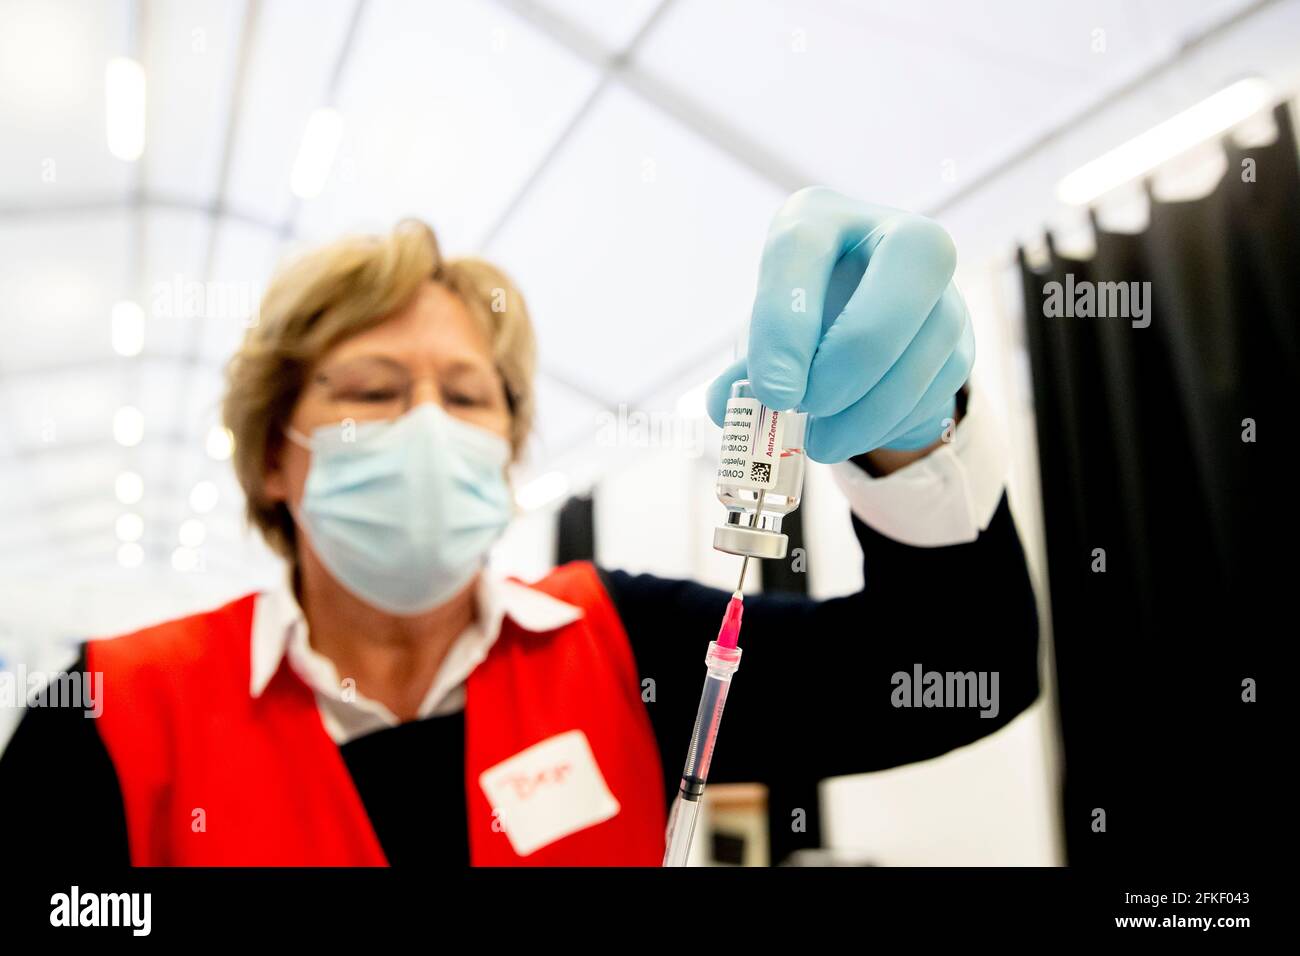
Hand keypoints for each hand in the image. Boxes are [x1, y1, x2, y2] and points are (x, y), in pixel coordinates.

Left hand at [707, 187, 973, 462]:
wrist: (860, 329)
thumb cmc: (803, 321)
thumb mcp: (768, 332)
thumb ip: (746, 369)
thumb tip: (728, 406)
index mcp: (821, 217)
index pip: (802, 246)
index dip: (784, 324)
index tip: (771, 392)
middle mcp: (894, 232)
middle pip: (899, 279)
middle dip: (847, 361)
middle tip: (804, 408)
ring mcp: (940, 285)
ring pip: (925, 345)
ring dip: (868, 410)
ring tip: (820, 441)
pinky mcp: (962, 337)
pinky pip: (936, 385)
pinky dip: (891, 422)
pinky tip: (855, 428)